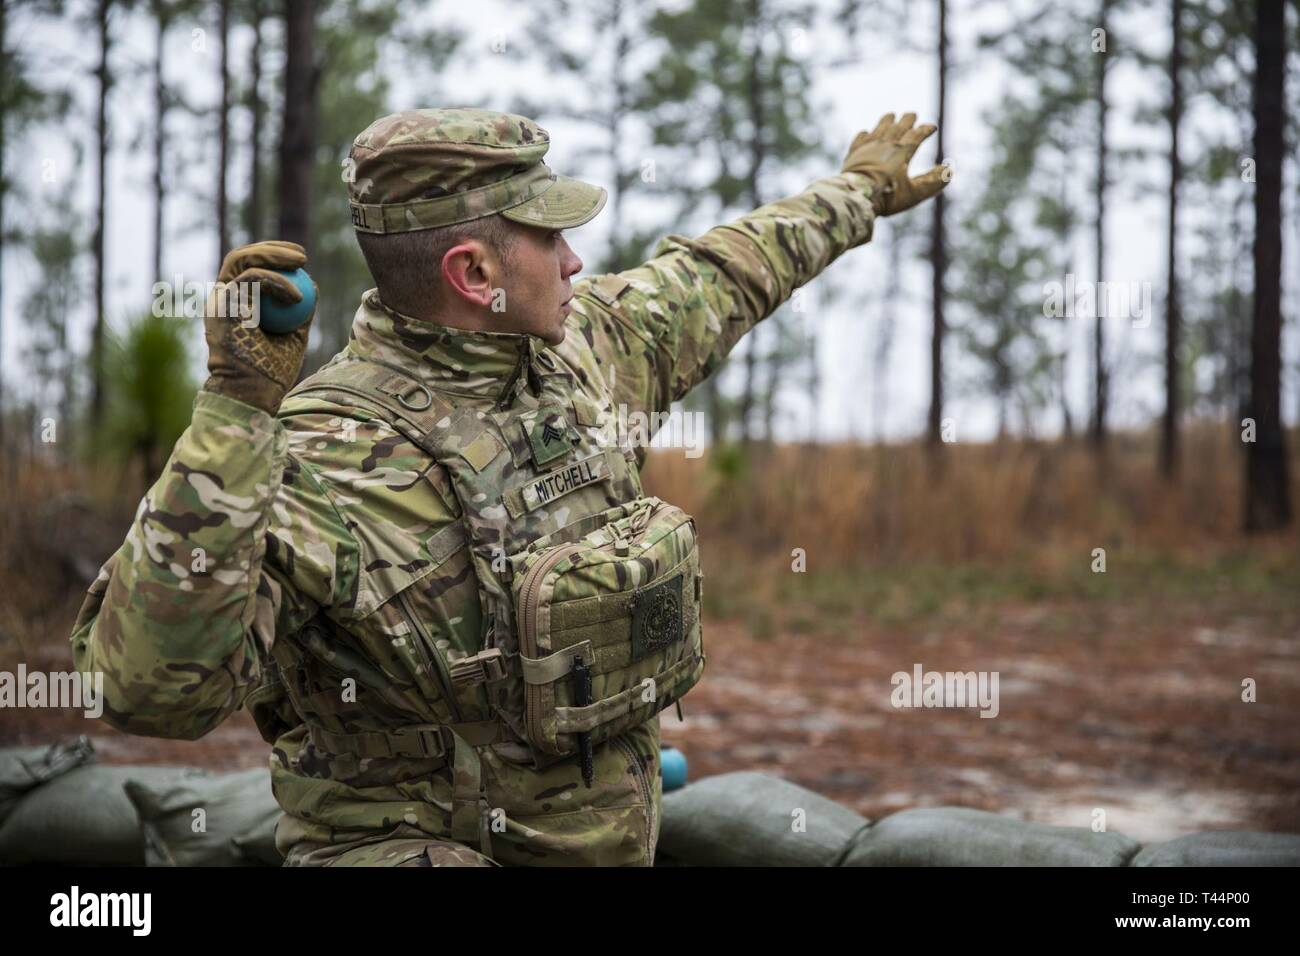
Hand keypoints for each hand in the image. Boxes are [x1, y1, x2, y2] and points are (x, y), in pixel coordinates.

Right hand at [202, 240, 315, 413]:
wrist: (254, 394)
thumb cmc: (272, 371)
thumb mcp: (294, 335)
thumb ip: (300, 311)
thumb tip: (313, 286)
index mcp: (234, 303)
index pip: (248, 267)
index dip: (272, 255)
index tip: (300, 257)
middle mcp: (222, 298)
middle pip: (241, 257)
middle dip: (272, 248)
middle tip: (302, 254)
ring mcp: (219, 301)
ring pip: (241, 260)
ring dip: (272, 255)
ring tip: (301, 261)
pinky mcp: (223, 306)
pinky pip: (252, 281)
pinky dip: (278, 283)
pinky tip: (298, 295)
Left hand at [841, 112, 949, 216]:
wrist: (856, 196)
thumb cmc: (887, 196)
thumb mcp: (914, 193)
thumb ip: (933, 182)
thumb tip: (949, 169)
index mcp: (902, 152)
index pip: (917, 135)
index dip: (925, 130)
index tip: (932, 127)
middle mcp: (885, 145)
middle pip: (898, 127)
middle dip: (907, 120)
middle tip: (912, 114)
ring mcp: (867, 148)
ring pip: (879, 129)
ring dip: (886, 121)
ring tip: (890, 115)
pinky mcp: (853, 154)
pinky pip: (860, 140)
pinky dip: (865, 135)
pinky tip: (865, 133)